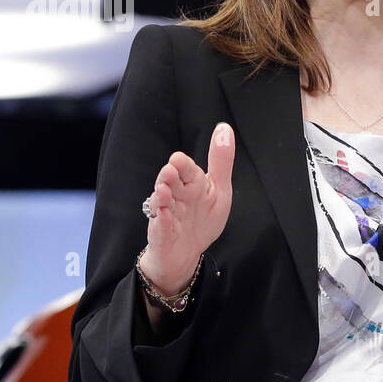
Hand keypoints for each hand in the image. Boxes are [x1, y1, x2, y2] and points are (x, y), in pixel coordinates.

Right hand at [139, 122, 235, 293]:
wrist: (187, 253)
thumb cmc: (202, 218)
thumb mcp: (219, 190)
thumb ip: (221, 161)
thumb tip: (224, 128)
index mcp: (191, 183)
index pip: (186, 169)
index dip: (182, 164)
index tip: (178, 159)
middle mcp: (176, 196)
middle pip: (169, 182)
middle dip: (168, 177)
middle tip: (170, 170)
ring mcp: (166, 214)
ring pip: (160, 202)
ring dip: (161, 196)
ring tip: (163, 190)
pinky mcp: (160, 233)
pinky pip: (158, 226)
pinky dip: (160, 221)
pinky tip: (162, 215)